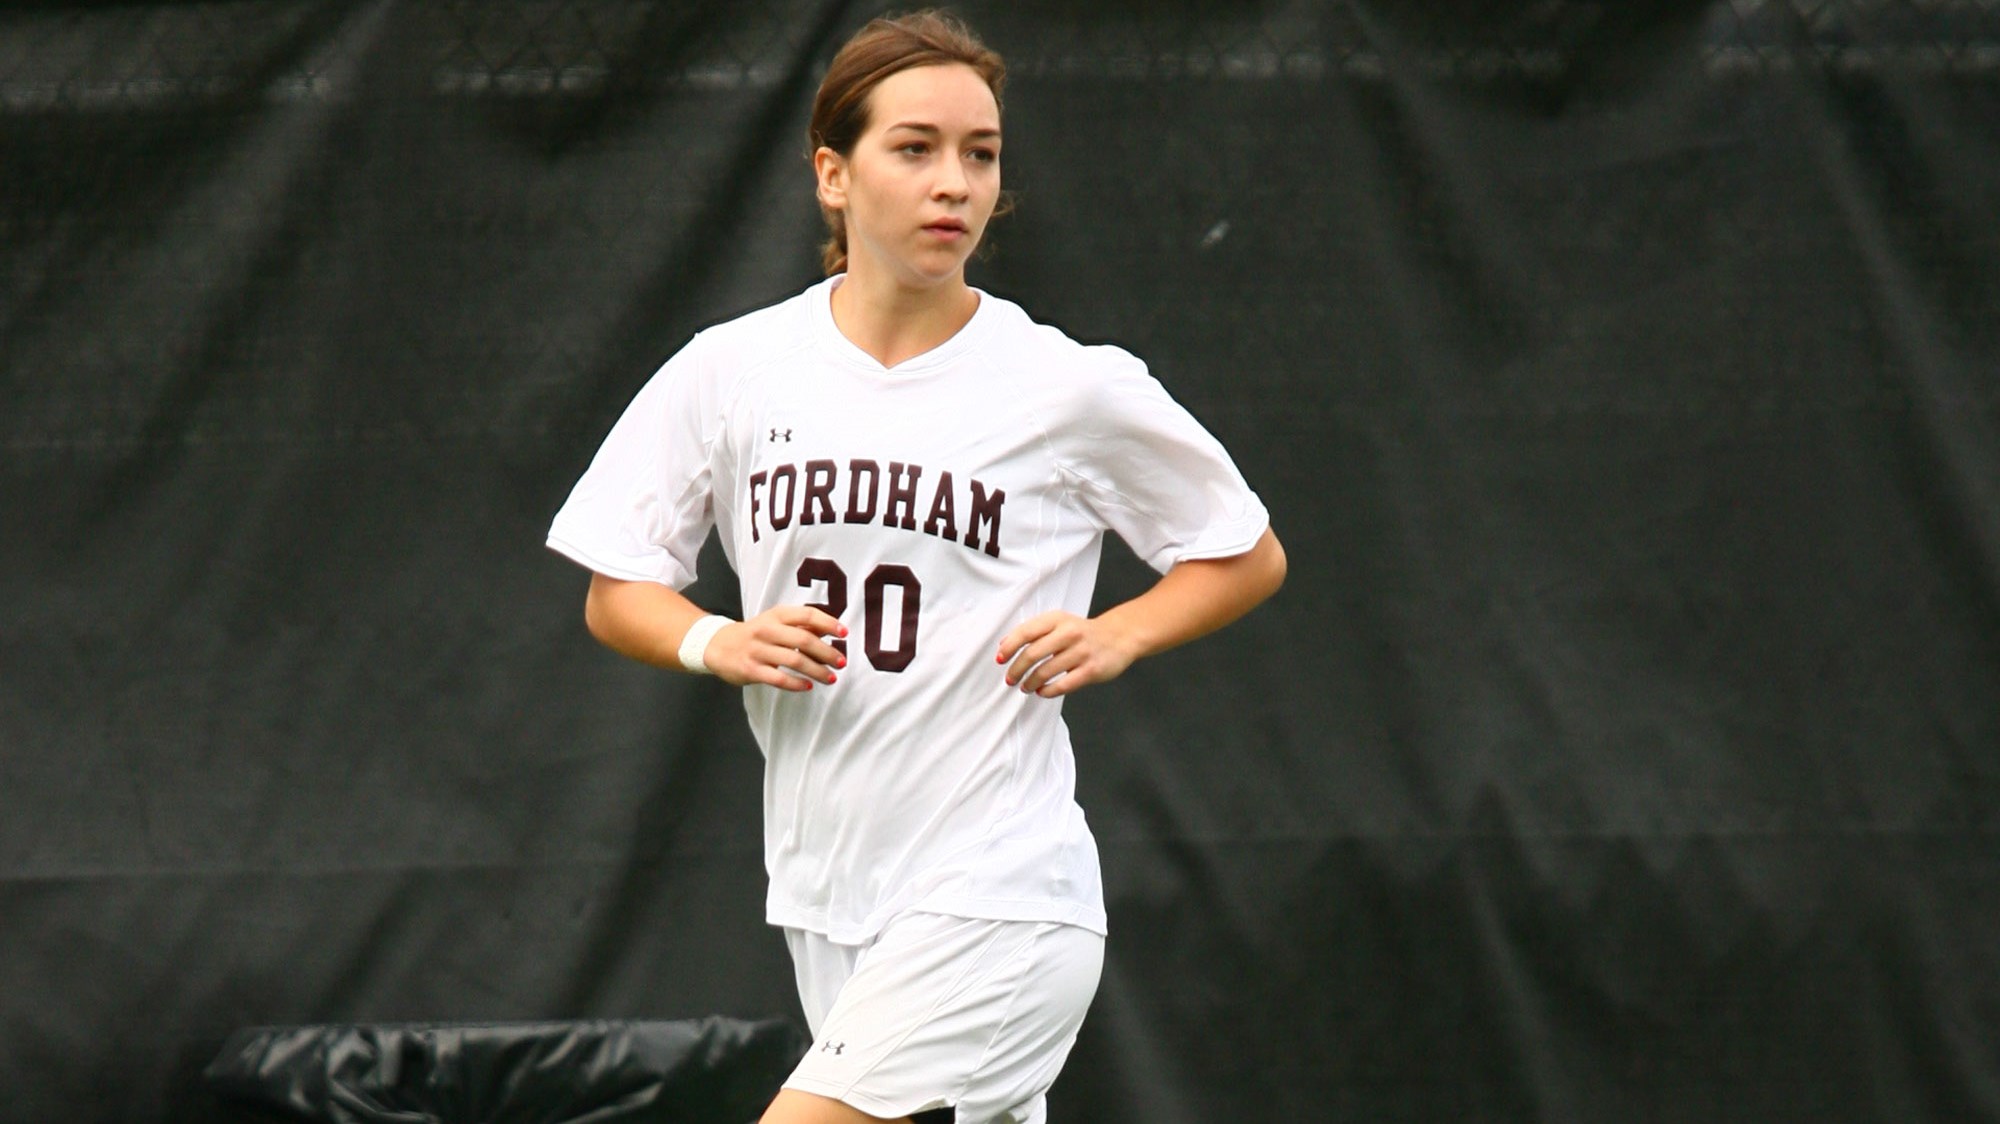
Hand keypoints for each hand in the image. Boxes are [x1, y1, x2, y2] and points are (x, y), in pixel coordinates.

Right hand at [703, 605, 846, 691]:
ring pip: (794, 660)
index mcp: (776, 615)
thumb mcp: (775, 623)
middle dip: (826, 652)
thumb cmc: (754, 634)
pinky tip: (808, 686)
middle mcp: (767, 630)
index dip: (828, 623)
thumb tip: (830, 630)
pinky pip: (778, 678)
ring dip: (816, 670)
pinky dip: (796, 683)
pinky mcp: (751, 670)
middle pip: (803, 639)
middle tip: (841, 662)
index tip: (844, 633)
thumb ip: (801, 626)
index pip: (807, 615)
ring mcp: (758, 650)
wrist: (716, 645)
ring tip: (831, 678)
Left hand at [996, 611, 1139, 697]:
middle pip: (1032, 654)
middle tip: (1010, 679)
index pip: (1026, 632)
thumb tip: (1004, 645)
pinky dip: (1048, 691)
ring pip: (1045, 671)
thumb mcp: (1060, 622)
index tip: (1000, 659)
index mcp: (1057, 619)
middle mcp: (1069, 633)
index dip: (1009, 647)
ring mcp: (1081, 652)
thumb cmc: (1083, 632)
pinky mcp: (1091, 670)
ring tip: (1025, 687)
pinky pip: (1063, 685)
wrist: (1119, 636)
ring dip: (1030, 682)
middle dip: (1016, 669)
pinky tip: (1042, 691)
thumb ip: (1034, 631)